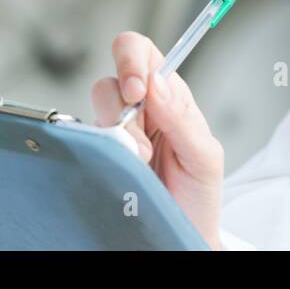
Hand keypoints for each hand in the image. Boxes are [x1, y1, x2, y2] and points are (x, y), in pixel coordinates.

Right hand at [91, 31, 225, 249]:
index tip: (137, 90)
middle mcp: (140, 109)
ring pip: (96, 109)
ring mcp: (117, 132)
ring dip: (117, 134)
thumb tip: (157, 83)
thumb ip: (182, 119)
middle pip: (111, 80)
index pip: (143, 54)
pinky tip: (123, 169)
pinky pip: (85, 139)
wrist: (181, 234)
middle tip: (141, 139)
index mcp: (168, 97)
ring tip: (140, 162)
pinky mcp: (99, 154)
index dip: (132, 60)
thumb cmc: (197, 195)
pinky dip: (101, 151)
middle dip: (121, 106)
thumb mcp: (204, 157)